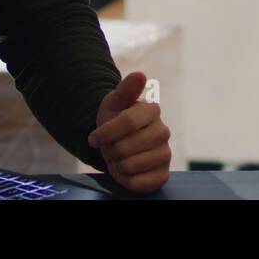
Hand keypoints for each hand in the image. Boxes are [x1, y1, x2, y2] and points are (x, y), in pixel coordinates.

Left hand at [89, 72, 170, 193]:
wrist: (118, 141)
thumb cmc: (115, 119)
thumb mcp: (114, 101)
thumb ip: (126, 89)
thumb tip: (140, 74)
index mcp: (152, 111)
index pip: (127, 122)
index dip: (106, 133)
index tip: (93, 138)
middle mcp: (163, 132)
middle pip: (126, 147)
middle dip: (110, 150)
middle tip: (110, 147)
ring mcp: (165, 154)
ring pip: (130, 166)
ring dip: (116, 164)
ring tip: (118, 157)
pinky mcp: (162, 175)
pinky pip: (139, 184)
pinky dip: (125, 180)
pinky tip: (126, 170)